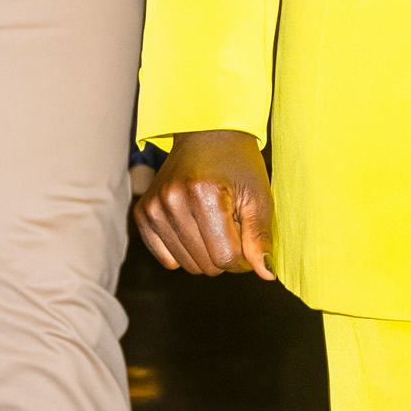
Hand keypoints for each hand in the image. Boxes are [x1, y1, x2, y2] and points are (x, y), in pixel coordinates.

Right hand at [135, 130, 275, 279]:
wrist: (206, 135)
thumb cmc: (238, 164)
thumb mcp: (258, 196)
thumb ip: (260, 237)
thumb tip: (267, 275)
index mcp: (205, 194)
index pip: (226, 258)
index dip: (243, 257)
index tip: (248, 238)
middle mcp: (173, 201)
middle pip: (206, 265)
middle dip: (225, 253)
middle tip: (231, 225)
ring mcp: (154, 207)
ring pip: (187, 265)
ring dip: (206, 252)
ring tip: (213, 222)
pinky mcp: (143, 214)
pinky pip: (166, 259)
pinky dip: (184, 251)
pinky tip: (193, 228)